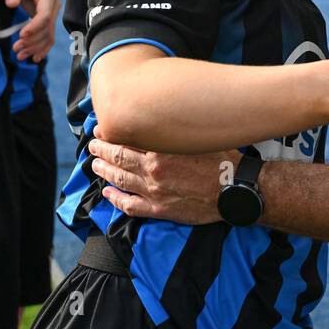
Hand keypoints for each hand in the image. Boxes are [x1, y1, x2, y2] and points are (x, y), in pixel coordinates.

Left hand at [4, 0, 59, 62]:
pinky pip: (47, 36)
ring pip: (48, 35)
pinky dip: (40, 47)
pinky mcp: (47, 19)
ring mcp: (52, 13)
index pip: (45, 15)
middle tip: (16, 49)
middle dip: (33, 40)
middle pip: (47, 28)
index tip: (21, 35)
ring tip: (19, 56)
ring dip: (35, 47)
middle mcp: (53, 5)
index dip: (35, 27)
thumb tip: (11, 4)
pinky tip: (32, 57)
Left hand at [88, 138, 228, 224]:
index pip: (127, 138)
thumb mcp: (198, 136)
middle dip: (101, 150)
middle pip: (118, 157)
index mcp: (162, 149)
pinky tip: (108, 194)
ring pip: (120, 179)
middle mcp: (154, 169)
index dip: (111, 134)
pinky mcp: (160, 209)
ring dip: (104, 171)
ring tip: (95, 165)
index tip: (102, 129)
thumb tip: (160, 119)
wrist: (236, 189)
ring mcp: (154, 191)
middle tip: (93, 145)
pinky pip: (130, 205)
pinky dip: (115, 199)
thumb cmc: (222, 159)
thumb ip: (175, 130)